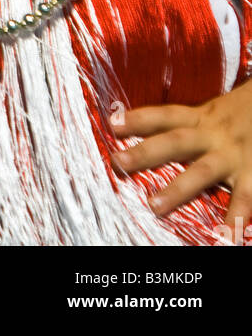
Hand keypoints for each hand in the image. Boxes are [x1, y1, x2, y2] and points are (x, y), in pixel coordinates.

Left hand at [109, 74, 251, 242]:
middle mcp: (214, 134)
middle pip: (174, 141)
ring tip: (154, 206)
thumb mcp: (219, 110)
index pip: (167, 115)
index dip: (140, 118)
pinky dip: (236, 219)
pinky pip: (244, 199)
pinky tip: (226, 239)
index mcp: (204, 117)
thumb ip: (195, 122)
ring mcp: (233, 154)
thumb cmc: (248, 111)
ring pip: (201, 172)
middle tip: (117, 162)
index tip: (112, 122)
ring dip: (177, 189)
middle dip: (145, 152)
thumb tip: (157, 130)